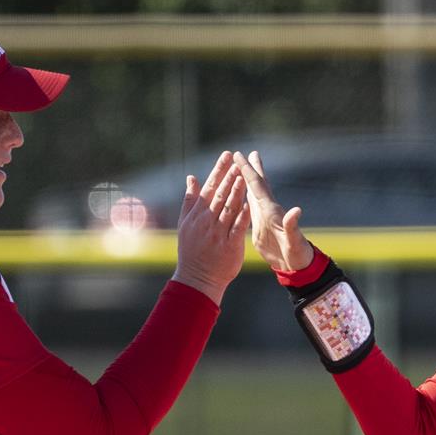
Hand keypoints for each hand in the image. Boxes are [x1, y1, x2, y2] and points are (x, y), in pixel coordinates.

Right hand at [171, 150, 248, 304]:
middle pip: (220, 195)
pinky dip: (243, 215)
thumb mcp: (185, 224)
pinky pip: (237, 227)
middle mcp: (206, 222)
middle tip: (238, 161)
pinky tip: (250, 202)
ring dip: (237, 192)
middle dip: (229, 177)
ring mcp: (217, 234)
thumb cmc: (191, 250)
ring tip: (244, 176)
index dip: (219, 171)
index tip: (227, 156)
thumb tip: (191, 177)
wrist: (197, 278)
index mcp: (196, 215)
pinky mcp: (229, 246)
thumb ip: (189, 199)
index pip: (209, 188)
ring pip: (229, 208)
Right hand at [234, 150, 314, 272]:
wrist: (297, 265)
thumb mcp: (294, 240)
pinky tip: (240, 195)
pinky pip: (250, 208)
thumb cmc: (297, 254)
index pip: (257, 186)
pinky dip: (244, 199)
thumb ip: (292, 225)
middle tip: (243, 153)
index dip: (248, 170)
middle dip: (250, 169)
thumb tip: (296, 210)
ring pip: (253, 194)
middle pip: (257, 185)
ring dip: (247, 181)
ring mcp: (264, 218)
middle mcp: (268, 210)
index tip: (240, 155)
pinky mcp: (260, 227)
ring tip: (240, 169)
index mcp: (271, 211)